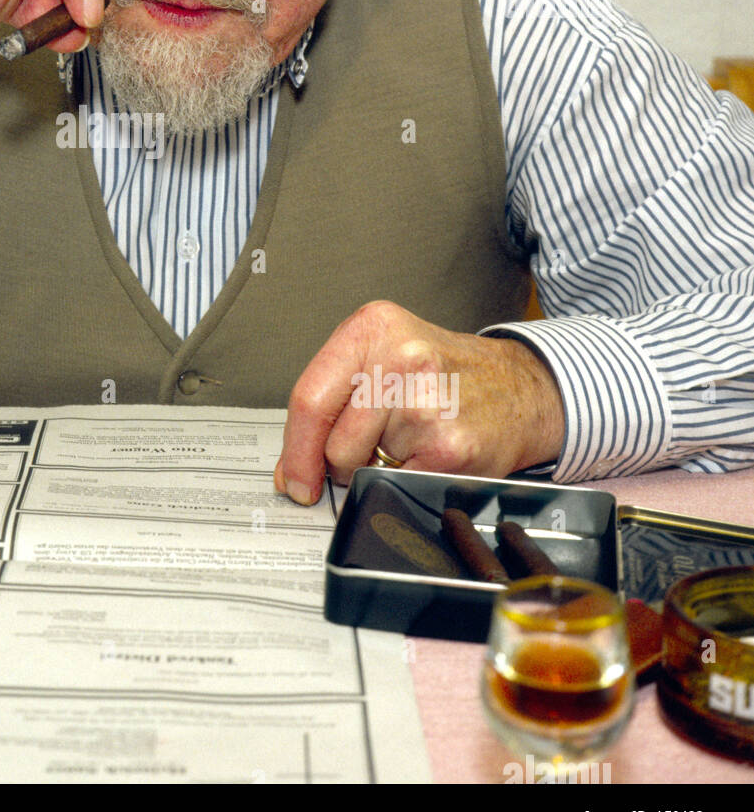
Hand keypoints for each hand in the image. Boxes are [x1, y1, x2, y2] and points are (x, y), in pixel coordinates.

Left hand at [274, 300, 564, 503]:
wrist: (520, 388)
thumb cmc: (445, 373)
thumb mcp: (383, 355)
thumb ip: (331, 400)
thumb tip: (291, 466)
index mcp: (372, 328)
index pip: (309, 397)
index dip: (295, 448)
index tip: (292, 477)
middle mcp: (400, 359)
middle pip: (332, 441)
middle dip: (338, 462)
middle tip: (369, 449)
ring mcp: (427, 404)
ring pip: (361, 467)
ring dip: (374, 468)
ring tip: (406, 442)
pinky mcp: (450, 447)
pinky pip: (398, 483)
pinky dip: (407, 479)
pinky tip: (429, 453)